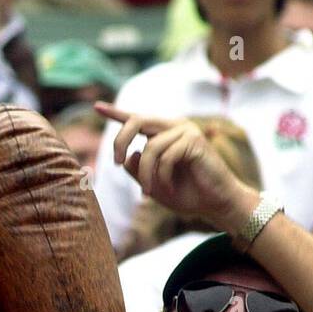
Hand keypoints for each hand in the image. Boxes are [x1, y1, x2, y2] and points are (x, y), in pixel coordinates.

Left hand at [97, 103, 257, 230]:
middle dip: (121, 141)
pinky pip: (166, 157)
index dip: (116, 113)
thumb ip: (137, 169)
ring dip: (145, 175)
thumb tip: (130, 155)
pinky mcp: (195, 141)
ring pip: (150, 148)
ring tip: (149, 193)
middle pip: (137, 121)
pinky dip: (163, 177)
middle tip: (117, 164)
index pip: (136, 119)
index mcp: (163, 134)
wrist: (216, 205)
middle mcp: (174, 127)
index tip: (96, 106)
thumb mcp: (153, 184)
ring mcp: (186, 131)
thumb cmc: (187, 195)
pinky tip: (168, 189)